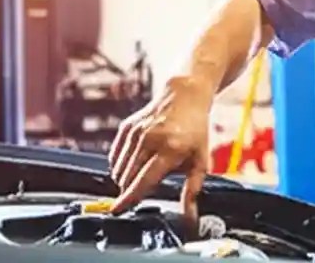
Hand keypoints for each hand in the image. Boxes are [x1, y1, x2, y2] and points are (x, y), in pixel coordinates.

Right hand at [108, 75, 214, 225]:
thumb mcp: (200, 160)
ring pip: (118, 168)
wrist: (185, 96)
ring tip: (143, 172)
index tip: (117, 209)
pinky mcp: (126, 127)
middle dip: (130, 189)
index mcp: (170, 149)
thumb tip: (190, 217)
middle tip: (145, 187)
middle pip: (128, 177)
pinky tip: (134, 162)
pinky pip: (114, 156)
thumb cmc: (195, 131)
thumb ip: (192, 190)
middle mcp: (150, 139)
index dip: (129, 197)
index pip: (144, 180)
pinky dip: (120, 165)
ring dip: (125, 179)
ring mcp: (136, 131)